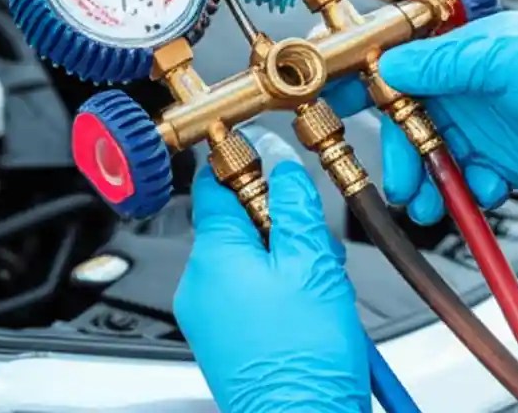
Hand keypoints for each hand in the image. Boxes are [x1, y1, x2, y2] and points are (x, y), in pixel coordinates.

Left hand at [174, 134, 369, 412]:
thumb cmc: (306, 359)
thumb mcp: (313, 263)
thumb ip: (294, 204)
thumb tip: (280, 164)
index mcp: (213, 254)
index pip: (213, 185)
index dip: (242, 165)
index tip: (265, 157)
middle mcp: (197, 282)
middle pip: (236, 225)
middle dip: (280, 226)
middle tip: (317, 250)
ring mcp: (204, 314)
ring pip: (245, 261)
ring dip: (284, 262)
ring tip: (320, 291)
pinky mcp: (220, 340)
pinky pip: (245, 296)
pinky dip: (276, 293)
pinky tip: (308, 312)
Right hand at [326, 10, 517, 224]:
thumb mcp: (502, 59)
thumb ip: (441, 64)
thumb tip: (388, 68)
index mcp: (461, 53)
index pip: (397, 67)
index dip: (363, 87)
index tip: (333, 107)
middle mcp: (468, 88)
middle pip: (408, 124)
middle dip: (400, 157)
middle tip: (401, 183)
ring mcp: (487, 125)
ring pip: (435, 157)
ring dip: (428, 182)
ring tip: (430, 205)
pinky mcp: (508, 158)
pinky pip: (468, 179)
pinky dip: (467, 191)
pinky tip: (482, 190)